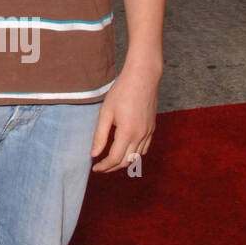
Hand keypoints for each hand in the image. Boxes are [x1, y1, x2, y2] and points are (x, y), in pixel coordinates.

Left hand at [90, 58, 161, 174]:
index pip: (115, 159)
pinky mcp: (152, 128)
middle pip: (126, 161)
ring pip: (137, 157)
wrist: (143, 76)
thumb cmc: (122, 91)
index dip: (104, 167)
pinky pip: (144, 148)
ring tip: (111, 161)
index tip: (95, 168)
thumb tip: (93, 154)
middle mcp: (140, 135)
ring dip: (124, 162)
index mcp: (127, 132)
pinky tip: (126, 151)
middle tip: (100, 167)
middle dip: (112, 168)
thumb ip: (100, 135)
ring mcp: (148, 132)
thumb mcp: (106, 112)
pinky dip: (135, 154)